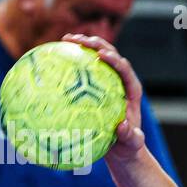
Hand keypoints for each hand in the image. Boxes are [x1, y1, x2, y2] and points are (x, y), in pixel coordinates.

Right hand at [61, 33, 144, 168]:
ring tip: (65, 39)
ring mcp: (108, 81)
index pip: (125, 69)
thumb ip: (131, 136)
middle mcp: (121, 81)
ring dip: (83, 45)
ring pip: (97, 57)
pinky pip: (83, 70)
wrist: (122, 147)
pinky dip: (72, 61)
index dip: (114, 59)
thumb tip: (123, 127)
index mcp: (131, 90)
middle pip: (111, 55)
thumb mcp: (132, 144)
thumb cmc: (128, 145)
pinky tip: (53, 57)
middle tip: (77, 39)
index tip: (101, 54)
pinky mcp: (96, 85)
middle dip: (96, 43)